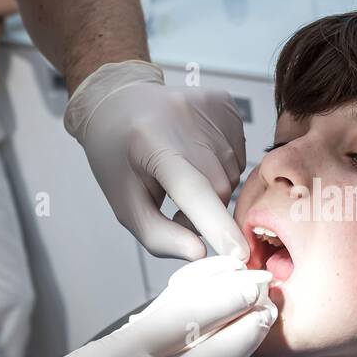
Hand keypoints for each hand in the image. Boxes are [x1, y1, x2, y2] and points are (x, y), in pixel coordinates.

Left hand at [64, 61, 249, 260]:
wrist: (118, 102)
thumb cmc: (118, 158)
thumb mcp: (125, 204)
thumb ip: (159, 236)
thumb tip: (200, 254)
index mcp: (150, 142)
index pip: (191, 188)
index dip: (214, 223)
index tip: (238, 254)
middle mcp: (183, 118)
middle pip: (218, 188)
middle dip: (206, 211)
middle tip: (177, 207)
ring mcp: (208, 106)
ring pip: (233, 173)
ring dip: (214, 188)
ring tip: (184, 176)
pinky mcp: (225, 101)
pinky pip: (239, 152)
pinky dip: (222, 164)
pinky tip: (197, 153)